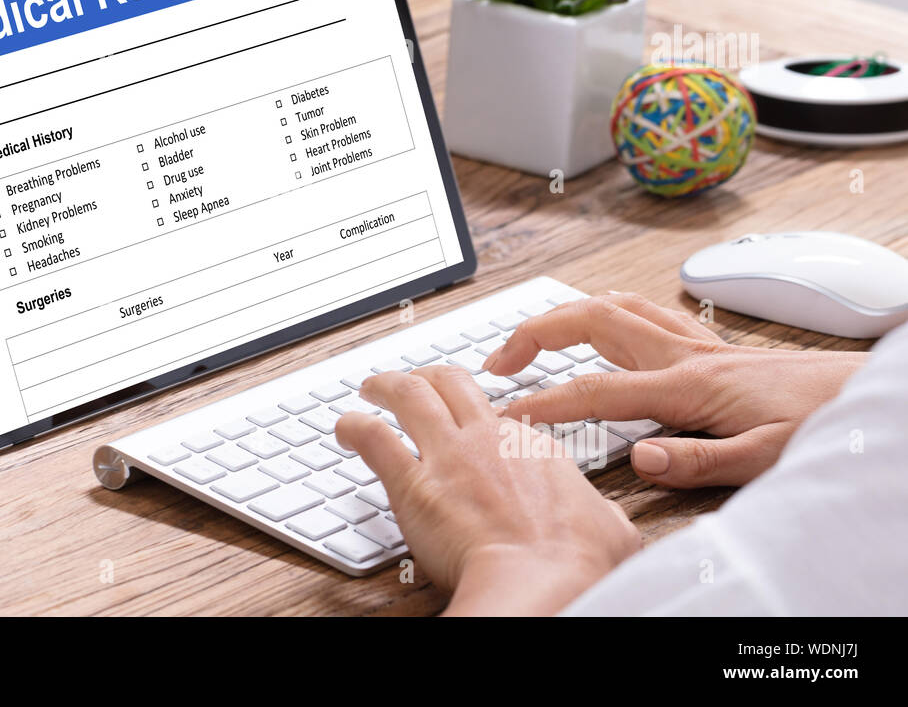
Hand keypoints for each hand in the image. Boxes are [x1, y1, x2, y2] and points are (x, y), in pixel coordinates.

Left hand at [335, 365, 640, 615]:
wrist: (539, 581)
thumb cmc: (576, 564)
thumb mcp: (611, 529)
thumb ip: (600, 515)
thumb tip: (608, 521)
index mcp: (534, 446)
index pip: (501, 416)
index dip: (481, 416)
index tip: (471, 422)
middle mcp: (488, 438)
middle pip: (452, 383)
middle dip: (429, 376)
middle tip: (414, 380)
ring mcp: (449, 455)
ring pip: (409, 395)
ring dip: (385, 385)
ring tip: (370, 387)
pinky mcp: (412, 482)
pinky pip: (374, 438)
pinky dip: (354, 426)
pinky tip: (344, 426)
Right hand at [487, 293, 865, 488]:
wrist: (865, 394)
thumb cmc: (822, 423)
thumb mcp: (765, 459)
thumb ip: (698, 462)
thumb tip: (640, 460)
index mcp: (688, 386)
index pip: (597, 390)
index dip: (546, 400)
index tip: (509, 413)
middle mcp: (685, 354)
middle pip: (592, 322)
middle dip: (535, 334)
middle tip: (500, 360)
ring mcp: (698, 343)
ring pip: (616, 306)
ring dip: (566, 315)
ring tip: (534, 336)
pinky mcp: (713, 345)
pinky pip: (647, 311)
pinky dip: (610, 310)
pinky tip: (606, 324)